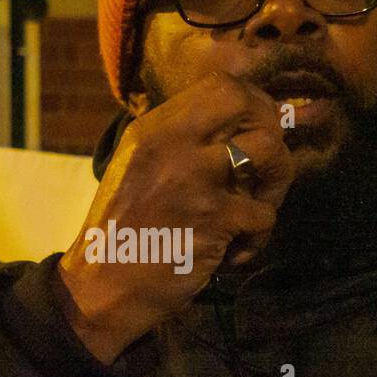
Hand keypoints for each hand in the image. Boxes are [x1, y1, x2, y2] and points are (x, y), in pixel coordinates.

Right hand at [58, 72, 294, 362]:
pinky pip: (264, 214)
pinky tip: (233, 253)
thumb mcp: (139, 170)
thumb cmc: (123, 235)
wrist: (100, 290)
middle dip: (272, 130)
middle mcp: (173, 144)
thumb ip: (182, 144)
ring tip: (255, 212)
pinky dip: (258, 238)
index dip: (254, 105)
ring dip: (276, 185)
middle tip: (264, 166)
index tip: (256, 134)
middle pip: (248, 103)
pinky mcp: (213, 219)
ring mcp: (194, 179)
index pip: (222, 86)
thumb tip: (241, 129)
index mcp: (153, 129)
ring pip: (270, 152)